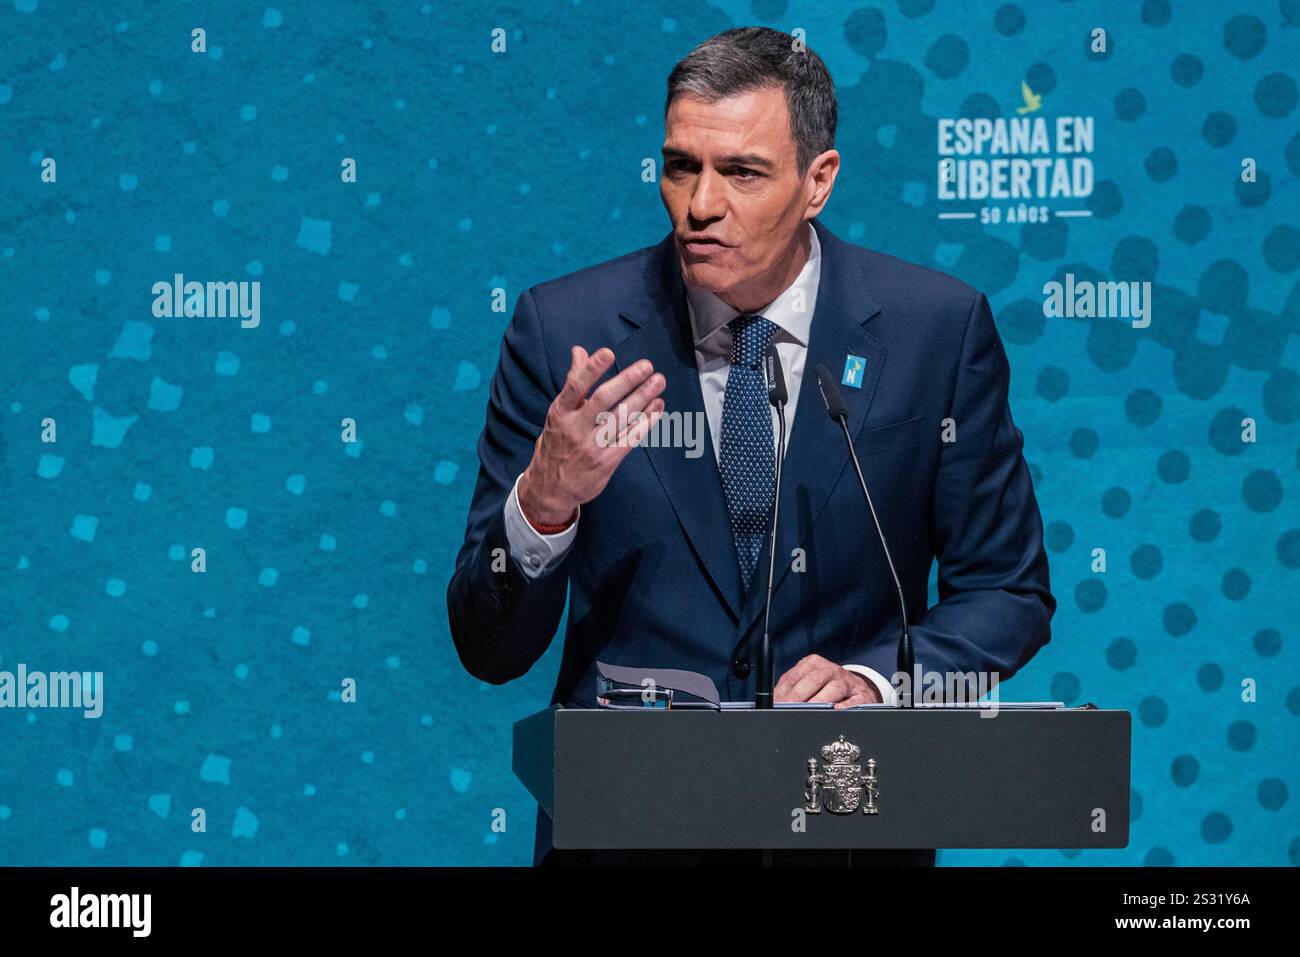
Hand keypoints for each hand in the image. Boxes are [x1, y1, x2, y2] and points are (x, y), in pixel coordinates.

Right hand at [518, 346, 665, 525]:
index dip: (592, 369)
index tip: (608, 352)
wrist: (550, 489)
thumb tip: (579, 351)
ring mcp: (592, 446)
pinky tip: (657, 408)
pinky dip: (645, 422)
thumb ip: (573, 382)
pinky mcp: (606, 462)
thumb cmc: (556, 444)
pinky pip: (630, 438)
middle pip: (603, 401)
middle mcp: (575, 428)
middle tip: (647, 366)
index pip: (575, 387)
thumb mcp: (558, 413)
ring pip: (620, 418)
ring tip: (658, 383)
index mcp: (560, 413)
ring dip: (642, 398)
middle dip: (627, 381)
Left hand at [774, 655, 880, 708]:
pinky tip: (836, 711)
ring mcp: (847, 681)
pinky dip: (845, 706)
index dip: (783, 691)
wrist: (857, 688)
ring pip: (834, 688)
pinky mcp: (861, 695)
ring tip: (808, 713)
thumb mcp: (808, 681)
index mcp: (814, 663)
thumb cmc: (826, 686)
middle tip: (787, 709)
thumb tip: (773, 703)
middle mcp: (831, 670)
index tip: (775, 704)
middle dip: (798, 696)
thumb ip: (792, 689)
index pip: (795, 676)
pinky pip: (854, 700)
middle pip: (813, 680)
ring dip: (820, 701)